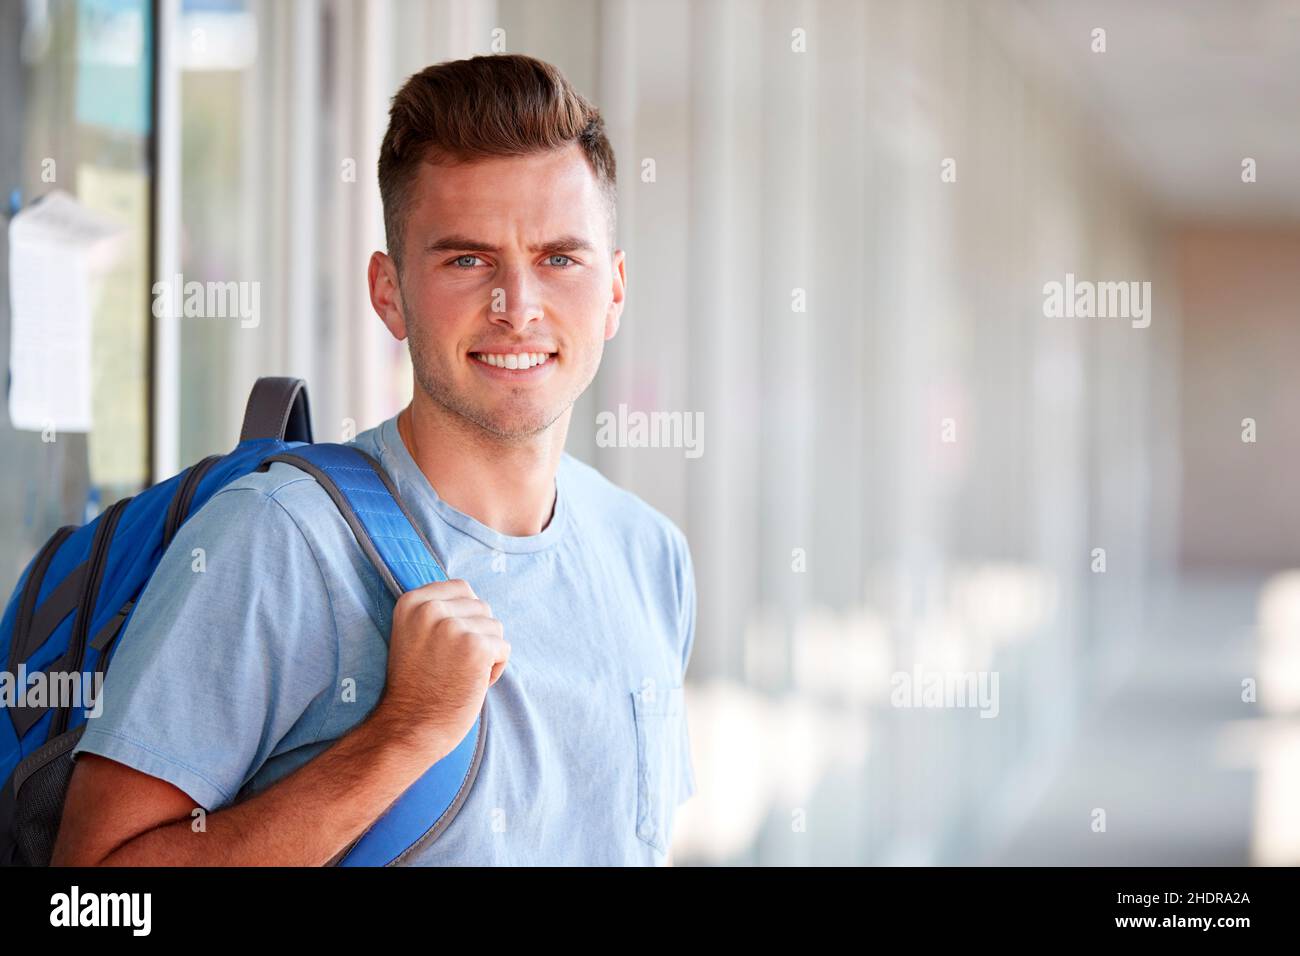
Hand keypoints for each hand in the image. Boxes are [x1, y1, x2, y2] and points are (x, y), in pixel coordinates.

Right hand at [375, 578, 508, 759]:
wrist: (409, 726)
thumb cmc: (417, 685)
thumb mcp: (413, 635)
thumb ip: (437, 612)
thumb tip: (476, 600)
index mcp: (412, 602)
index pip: (461, 588)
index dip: (466, 616)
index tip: (450, 644)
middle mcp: (430, 609)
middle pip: (481, 607)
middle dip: (477, 635)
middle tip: (453, 665)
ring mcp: (453, 627)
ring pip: (495, 627)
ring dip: (487, 652)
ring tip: (461, 674)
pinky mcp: (475, 647)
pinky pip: (503, 648)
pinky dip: (495, 669)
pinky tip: (472, 683)